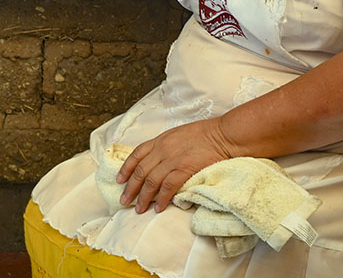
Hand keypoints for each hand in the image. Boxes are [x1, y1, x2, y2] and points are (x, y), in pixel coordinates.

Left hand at [117, 118, 234, 212]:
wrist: (223, 135)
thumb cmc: (205, 134)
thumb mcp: (178, 135)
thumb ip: (166, 146)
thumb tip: (159, 161)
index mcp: (160, 140)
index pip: (136, 154)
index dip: (126, 168)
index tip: (119, 180)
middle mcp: (162, 149)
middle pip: (140, 171)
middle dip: (130, 188)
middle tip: (124, 201)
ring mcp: (173, 160)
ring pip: (151, 181)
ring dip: (143, 197)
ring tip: (138, 209)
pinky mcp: (184, 169)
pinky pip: (168, 187)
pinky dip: (161, 199)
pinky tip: (158, 208)